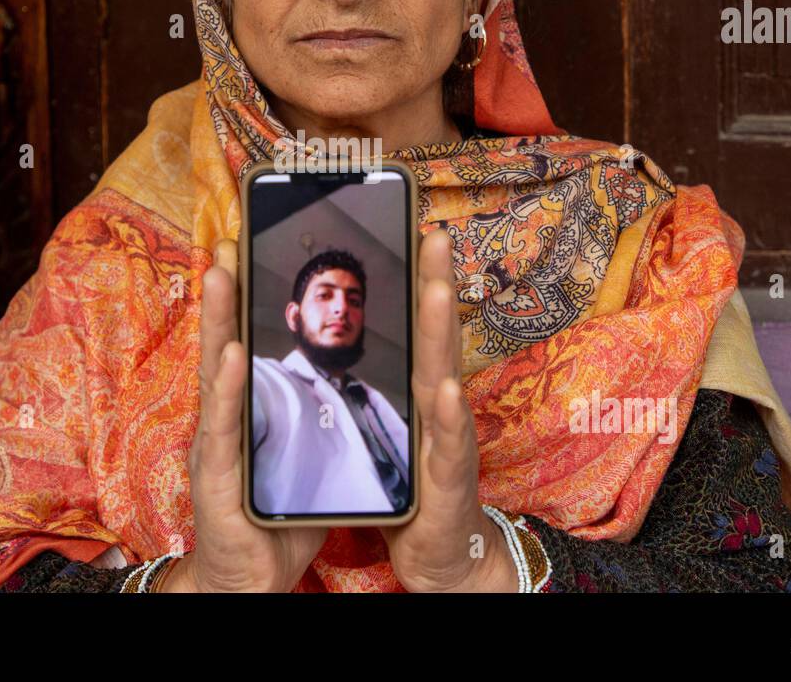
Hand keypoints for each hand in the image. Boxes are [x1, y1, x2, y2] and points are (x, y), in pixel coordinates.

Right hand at [158, 239, 327, 591]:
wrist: (248, 590)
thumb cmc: (273, 526)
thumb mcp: (301, 464)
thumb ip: (314, 426)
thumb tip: (342, 391)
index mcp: (248, 419)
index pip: (244, 349)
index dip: (243, 303)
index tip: (244, 252)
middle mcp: (224, 426)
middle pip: (223, 347)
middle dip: (224, 294)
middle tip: (225, 240)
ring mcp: (216, 451)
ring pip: (216, 374)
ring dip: (217, 321)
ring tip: (220, 273)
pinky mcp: (217, 483)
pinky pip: (225, 428)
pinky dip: (226, 389)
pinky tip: (229, 354)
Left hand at [380, 229, 516, 591]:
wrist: (441, 560)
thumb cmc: (414, 492)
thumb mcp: (391, 431)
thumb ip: (376, 389)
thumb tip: (342, 345)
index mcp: (419, 394)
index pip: (416, 329)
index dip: (417, 280)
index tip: (416, 230)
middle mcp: (440, 408)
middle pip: (437, 337)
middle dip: (437, 282)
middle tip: (436, 234)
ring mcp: (448, 441)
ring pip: (445, 377)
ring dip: (444, 331)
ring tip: (439, 288)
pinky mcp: (448, 481)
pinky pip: (445, 445)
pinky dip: (445, 415)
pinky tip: (445, 388)